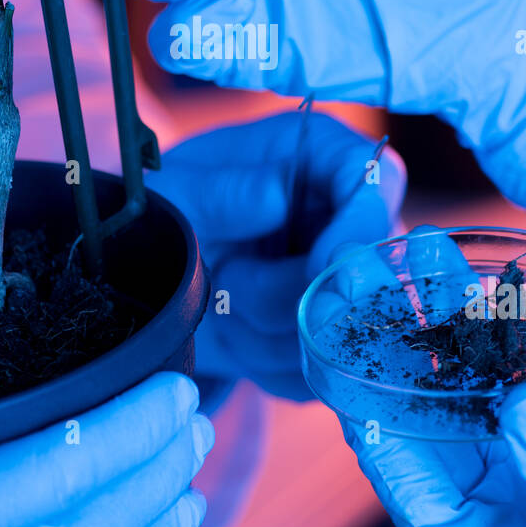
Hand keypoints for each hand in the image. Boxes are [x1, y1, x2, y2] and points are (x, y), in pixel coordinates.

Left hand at [153, 111, 405, 400]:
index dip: (359, 228)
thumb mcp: (176, 193)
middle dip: (296, 292)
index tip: (320, 265)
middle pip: (368, 270)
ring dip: (263, 326)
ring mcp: (344, 282)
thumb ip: (225, 192)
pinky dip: (265, 362)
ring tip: (217, 293)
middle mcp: (344, 216)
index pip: (378, 180)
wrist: (147, 275)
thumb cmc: (164, 214)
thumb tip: (279, 195)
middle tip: (229, 280)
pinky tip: (232, 332)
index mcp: (317, 154)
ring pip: (339, 330)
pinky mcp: (330, 341)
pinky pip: (320, 372)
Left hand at [336, 230, 525, 526]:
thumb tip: (524, 403)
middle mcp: (501, 521)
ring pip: (500, 390)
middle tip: (383, 265)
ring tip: (441, 254)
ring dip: (474, 322)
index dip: (363, 389)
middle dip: (411, 336)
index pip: (396, 466)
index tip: (336, 319)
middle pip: (438, 413)